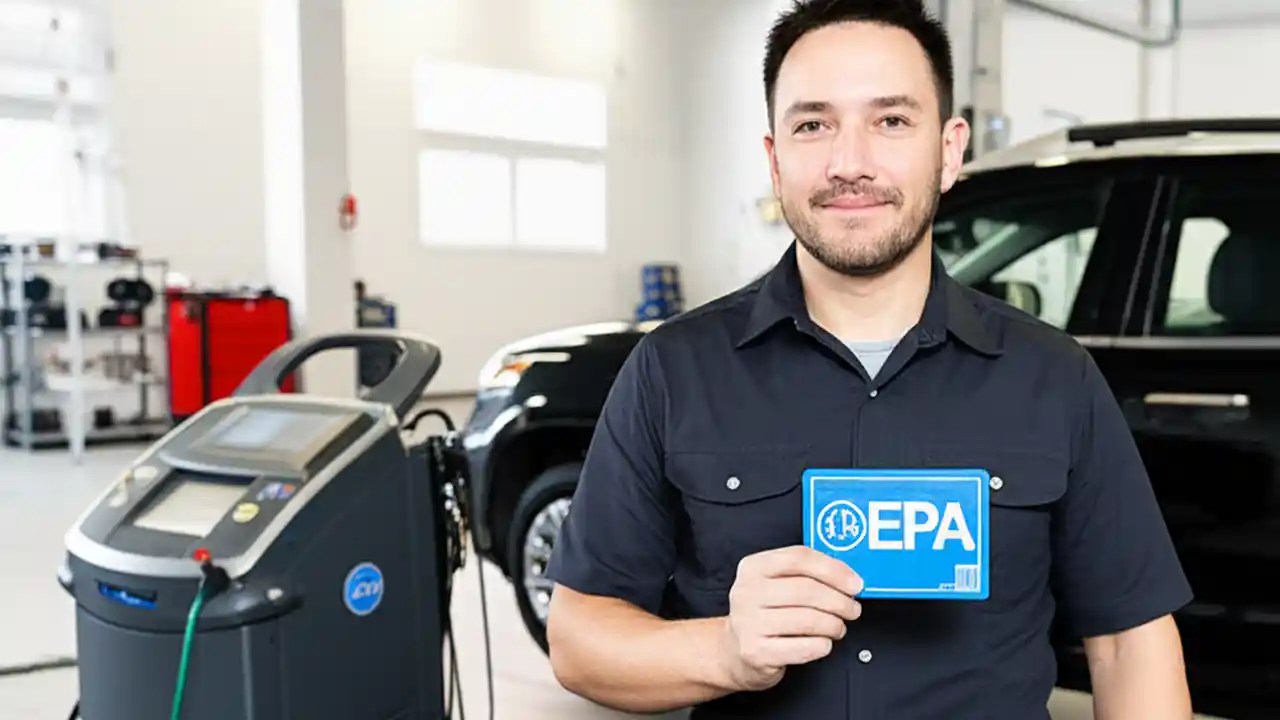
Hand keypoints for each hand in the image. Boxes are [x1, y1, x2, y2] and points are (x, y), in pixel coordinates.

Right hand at [718, 545, 862, 692]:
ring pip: (809, 620)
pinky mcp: (756, 652)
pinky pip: (804, 647)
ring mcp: (749, 623)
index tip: (855, 583)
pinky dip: (823, 645)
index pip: (799, 558)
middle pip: (807, 590)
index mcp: (753, 567)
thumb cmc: (765, 612)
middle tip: (853, 609)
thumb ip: (806, 574)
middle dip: (840, 601)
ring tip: (838, 627)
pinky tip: (823, 642)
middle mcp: (746, 592)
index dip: (834, 570)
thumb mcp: (776, 583)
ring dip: (834, 625)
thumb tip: (849, 578)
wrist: (735, 649)